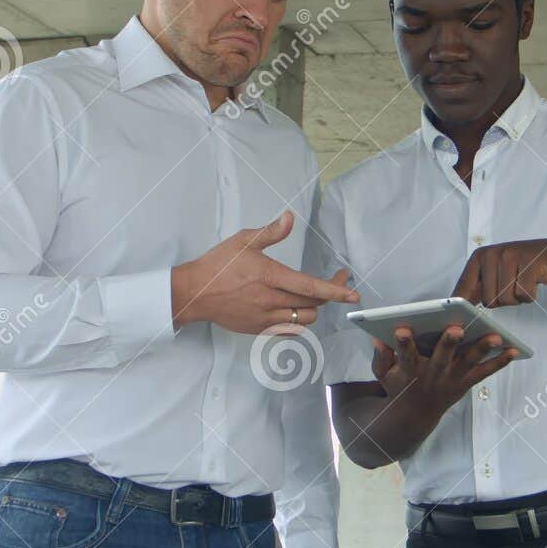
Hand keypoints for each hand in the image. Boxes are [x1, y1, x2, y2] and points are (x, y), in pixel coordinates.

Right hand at [171, 211, 358, 333]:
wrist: (194, 293)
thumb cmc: (218, 265)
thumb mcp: (243, 241)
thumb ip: (269, 232)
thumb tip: (290, 218)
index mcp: (270, 276)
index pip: (310, 286)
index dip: (334, 290)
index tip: (352, 292)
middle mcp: (271, 300)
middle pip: (312, 303)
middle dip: (331, 294)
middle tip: (338, 282)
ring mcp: (266, 318)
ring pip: (304, 318)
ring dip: (315, 307)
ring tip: (315, 295)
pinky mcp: (259, 329)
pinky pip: (290, 329)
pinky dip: (300, 321)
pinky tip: (299, 309)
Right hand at [371, 324, 516, 411]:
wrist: (414, 416)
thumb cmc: (399, 386)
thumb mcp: (382, 375)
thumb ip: (381, 357)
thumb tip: (377, 338)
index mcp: (410, 370)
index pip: (404, 354)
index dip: (403, 343)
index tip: (401, 329)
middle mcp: (433, 375)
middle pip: (441, 358)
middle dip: (448, 343)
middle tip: (456, 328)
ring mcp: (452, 379)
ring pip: (468, 363)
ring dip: (482, 349)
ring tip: (495, 336)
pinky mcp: (465, 383)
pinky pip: (485, 372)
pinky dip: (500, 361)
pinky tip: (514, 350)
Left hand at [451, 238, 546, 307]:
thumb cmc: (524, 267)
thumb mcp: (496, 271)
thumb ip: (477, 286)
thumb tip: (457, 306)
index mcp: (480, 256)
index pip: (464, 288)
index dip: (464, 306)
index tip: (459, 320)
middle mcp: (492, 254)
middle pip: (489, 300)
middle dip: (503, 301)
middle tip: (513, 286)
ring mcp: (511, 256)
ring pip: (506, 299)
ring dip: (517, 299)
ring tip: (523, 282)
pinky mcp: (530, 263)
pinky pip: (524, 295)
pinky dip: (530, 296)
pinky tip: (534, 282)